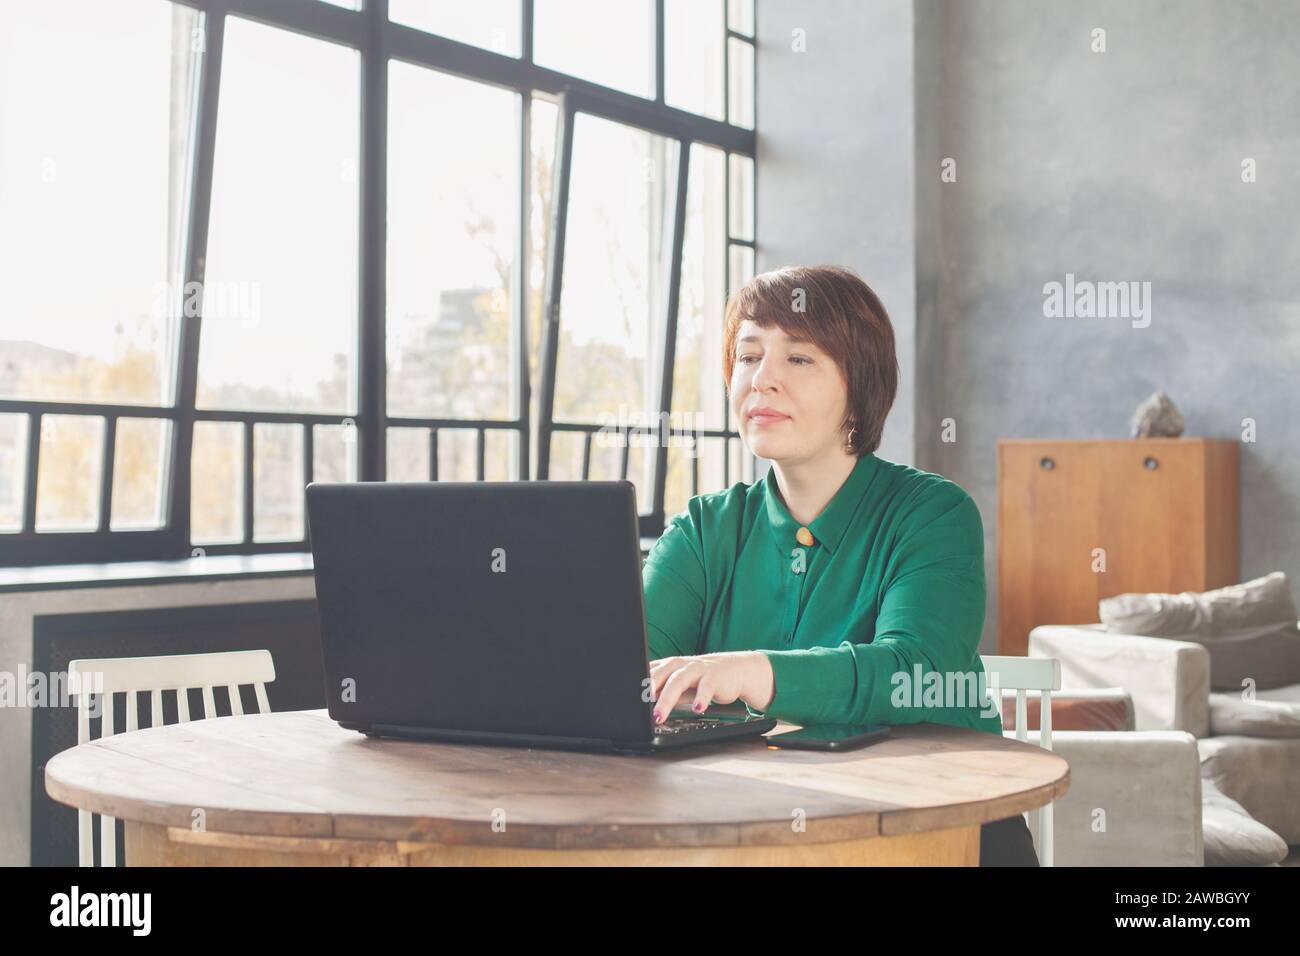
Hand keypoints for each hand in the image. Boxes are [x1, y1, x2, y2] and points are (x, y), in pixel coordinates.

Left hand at [648, 651, 774, 722]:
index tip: (624, 698)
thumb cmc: (701, 680)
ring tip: (659, 715)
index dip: (636, 685)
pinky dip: (701, 697)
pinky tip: (697, 709)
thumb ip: (662, 694)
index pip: (647, 673)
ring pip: (678, 681)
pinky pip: (706, 686)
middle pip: (660, 676)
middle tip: (638, 709)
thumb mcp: (679, 689)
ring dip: (667, 699)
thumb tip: (640, 708)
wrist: (735, 670)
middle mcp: (680, 665)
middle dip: (648, 692)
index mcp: (668, 666)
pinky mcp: (714, 675)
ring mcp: (697, 668)